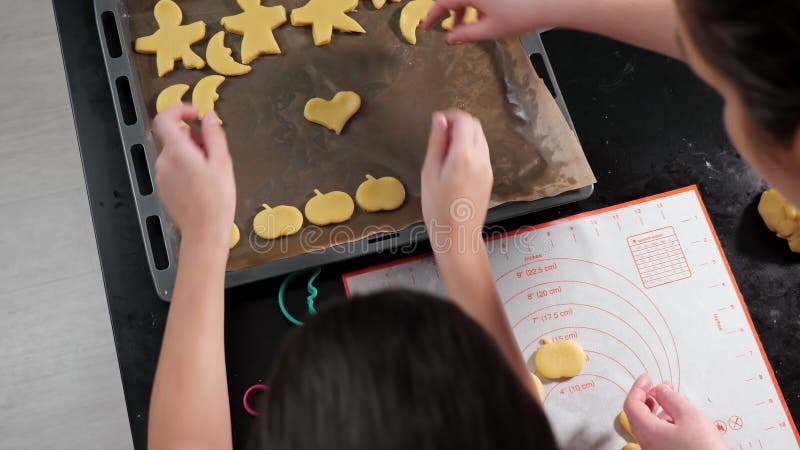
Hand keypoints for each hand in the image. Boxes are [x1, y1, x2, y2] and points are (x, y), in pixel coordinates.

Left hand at [152, 104, 235, 246]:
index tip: (194, 113)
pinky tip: (202, 183)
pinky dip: (186, 168)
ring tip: (211, 170)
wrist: (204, 232)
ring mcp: (162, 176)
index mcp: (177, 152)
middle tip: (214, 150)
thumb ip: (214, 134)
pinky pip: (173, 169)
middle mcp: (164, 162)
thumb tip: (209, 117)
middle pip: (174, 137)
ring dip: (191, 153)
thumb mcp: (222, 162)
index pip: (164, 118)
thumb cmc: (216, 200)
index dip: (179, 110)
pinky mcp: (164, 188)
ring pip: (175, 153)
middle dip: (194, 137)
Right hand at [421, 0, 563, 43]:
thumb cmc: (523, 12)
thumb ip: (465, 34)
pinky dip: (475, 4)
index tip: (427, 26)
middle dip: (447, 12)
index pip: (442, 2)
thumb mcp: (489, 29)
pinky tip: (482, 17)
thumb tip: (451, 37)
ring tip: (465, 27)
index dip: (432, 16)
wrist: (550, 2)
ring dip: (462, 9)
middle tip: (444, 27)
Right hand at [421, 109, 492, 255]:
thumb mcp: (429, 173)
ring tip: (445, 151)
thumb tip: (439, 119)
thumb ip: (436, 142)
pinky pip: (481, 153)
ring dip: (465, 136)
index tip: (438, 123)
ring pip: (480, 138)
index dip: (450, 116)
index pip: (464, 120)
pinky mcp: (488, 177)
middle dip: (458, 124)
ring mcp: (487, 168)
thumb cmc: (438, 209)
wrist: (458, 236)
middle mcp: (480, 159)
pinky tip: (454, 163)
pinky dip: (470, 148)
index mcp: (463, 155)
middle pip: (475, 126)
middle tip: (440, 135)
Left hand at [624, 374, 727, 449]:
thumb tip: (660, 389)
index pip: (631, 404)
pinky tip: (680, 418)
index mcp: (647, 432)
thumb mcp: (689, 415)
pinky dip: (665, 421)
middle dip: (650, 397)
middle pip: (639, 415)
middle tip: (661, 387)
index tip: (647, 378)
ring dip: (659, 409)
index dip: (638, 388)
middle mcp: (647, 443)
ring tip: (674, 400)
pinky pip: (659, 435)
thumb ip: (671, 398)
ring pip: (650, 425)